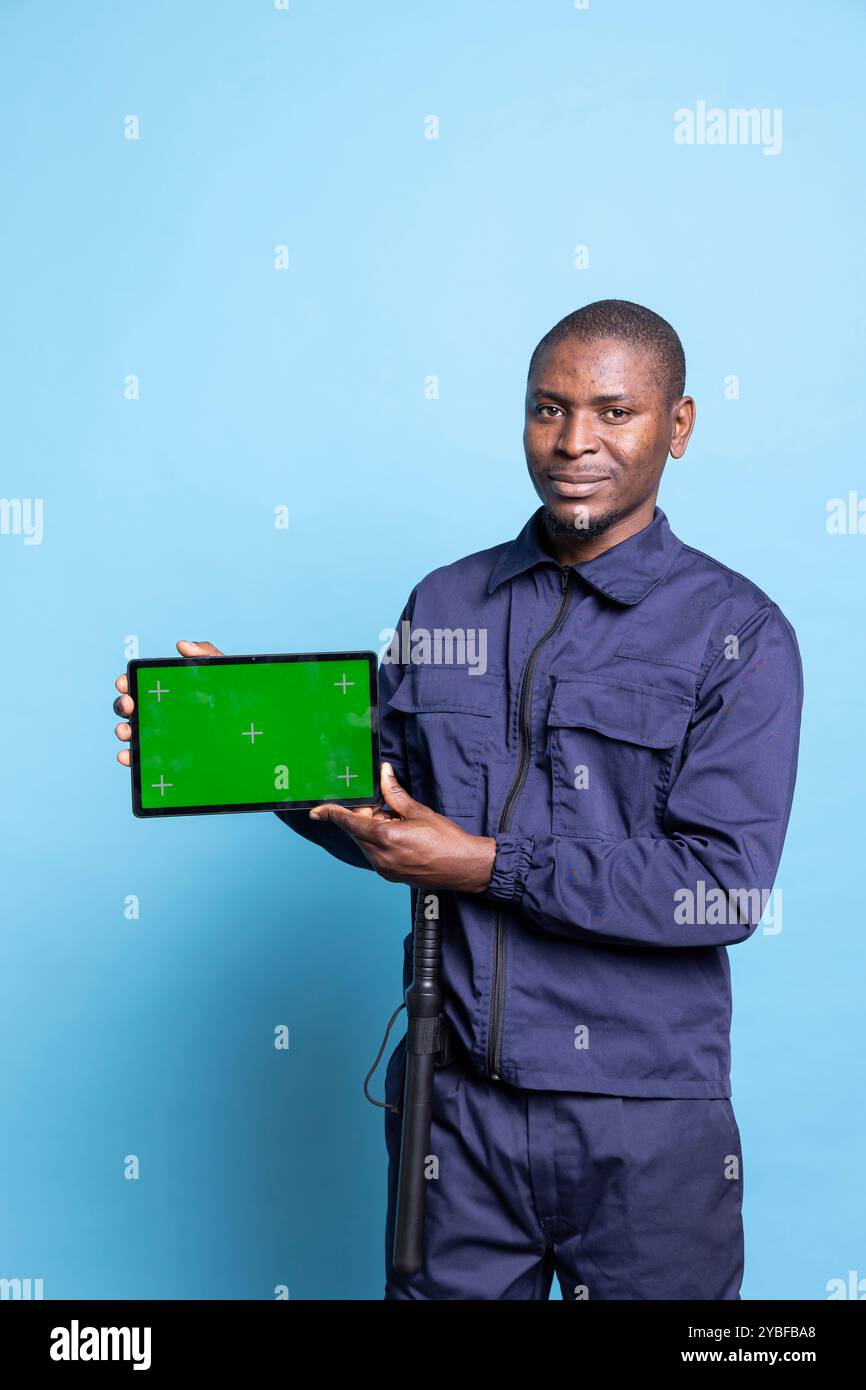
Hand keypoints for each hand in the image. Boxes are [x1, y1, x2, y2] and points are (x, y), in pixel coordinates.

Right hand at [113, 640, 222, 764]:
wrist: (251, 732)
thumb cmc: (233, 700)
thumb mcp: (222, 675)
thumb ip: (206, 655)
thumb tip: (182, 645)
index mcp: (167, 691)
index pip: (139, 684)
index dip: (127, 682)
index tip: (125, 683)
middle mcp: (158, 713)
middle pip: (130, 708)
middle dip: (122, 704)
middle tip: (129, 705)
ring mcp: (160, 735)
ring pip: (132, 732)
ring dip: (123, 731)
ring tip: (126, 731)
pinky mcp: (166, 757)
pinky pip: (142, 759)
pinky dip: (130, 757)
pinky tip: (127, 756)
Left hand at [309, 763, 496, 892]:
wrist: (464, 868)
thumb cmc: (447, 841)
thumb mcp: (419, 811)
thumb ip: (395, 793)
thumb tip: (384, 774)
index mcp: (386, 838)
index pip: (349, 823)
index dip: (331, 814)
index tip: (317, 810)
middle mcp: (380, 857)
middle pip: (358, 831)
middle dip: (366, 817)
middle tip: (386, 808)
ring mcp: (384, 869)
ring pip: (366, 843)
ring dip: (374, 830)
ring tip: (400, 824)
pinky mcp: (390, 875)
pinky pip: (375, 854)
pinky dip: (381, 842)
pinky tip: (400, 837)